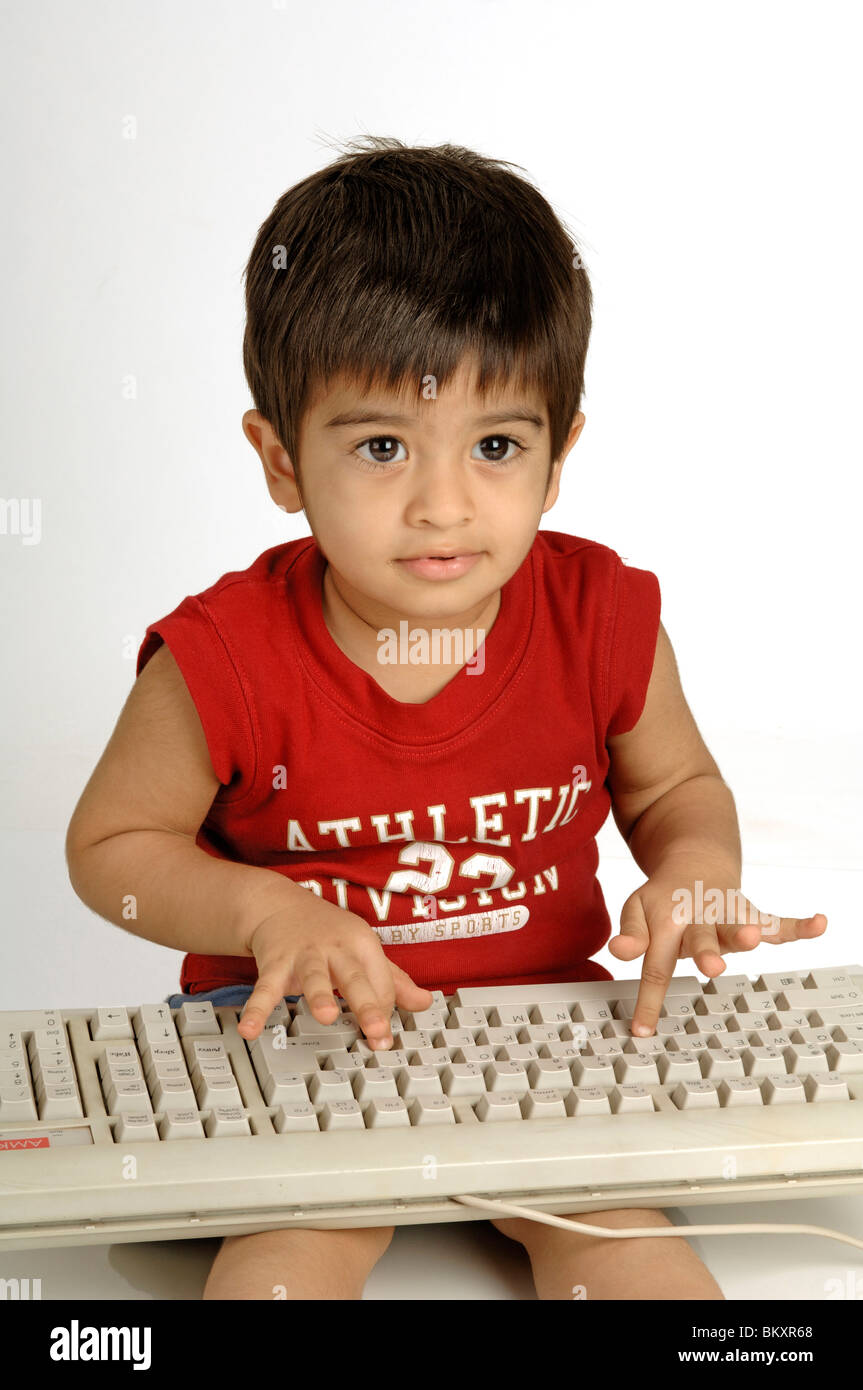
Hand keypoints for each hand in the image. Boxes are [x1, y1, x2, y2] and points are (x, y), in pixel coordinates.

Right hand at [236, 898, 433, 1046]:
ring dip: (319, 996)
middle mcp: (336, 948)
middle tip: (378, 1030)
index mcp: (362, 946)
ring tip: (326, 1016)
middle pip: (355, 978)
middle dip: (367, 1004)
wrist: (279, 905)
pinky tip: (250, 1029)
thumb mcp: (363, 950)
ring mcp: (304, 955)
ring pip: (314, 977)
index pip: (380, 983)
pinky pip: (265, 988)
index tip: (384, 1039)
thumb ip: (393, 980)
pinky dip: (256, 1009)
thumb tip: (425, 1002)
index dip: (382, 1010)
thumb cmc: (328, 933)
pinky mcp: (275, 964)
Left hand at [608, 860, 827, 1036]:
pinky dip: (798, 925)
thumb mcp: (636, 909)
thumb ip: (632, 932)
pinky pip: (776, 921)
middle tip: (712, 966)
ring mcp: (727, 915)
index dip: (649, 999)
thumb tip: (618, 952)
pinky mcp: (750, 913)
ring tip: (752, 936)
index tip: (643, 1030)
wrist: (692, 861)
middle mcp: (699, 918)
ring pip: (738, 926)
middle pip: (702, 940)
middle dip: (708, 953)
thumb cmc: (662, 897)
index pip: (657, 966)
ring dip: (746, 931)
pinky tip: (818, 924)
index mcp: (667, 921)